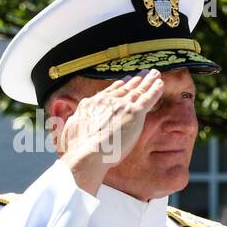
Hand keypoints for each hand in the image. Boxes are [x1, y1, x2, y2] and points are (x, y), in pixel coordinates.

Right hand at [59, 69, 163, 194]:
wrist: (88, 152)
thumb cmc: (76, 149)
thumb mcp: (68, 132)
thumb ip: (70, 124)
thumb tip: (65, 123)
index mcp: (90, 104)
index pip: (107, 93)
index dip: (117, 87)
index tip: (124, 81)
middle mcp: (106, 101)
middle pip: (123, 88)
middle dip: (134, 81)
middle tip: (141, 74)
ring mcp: (121, 105)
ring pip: (137, 90)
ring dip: (147, 81)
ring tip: (154, 74)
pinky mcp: (134, 112)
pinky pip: (148, 98)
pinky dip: (155, 90)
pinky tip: (160, 84)